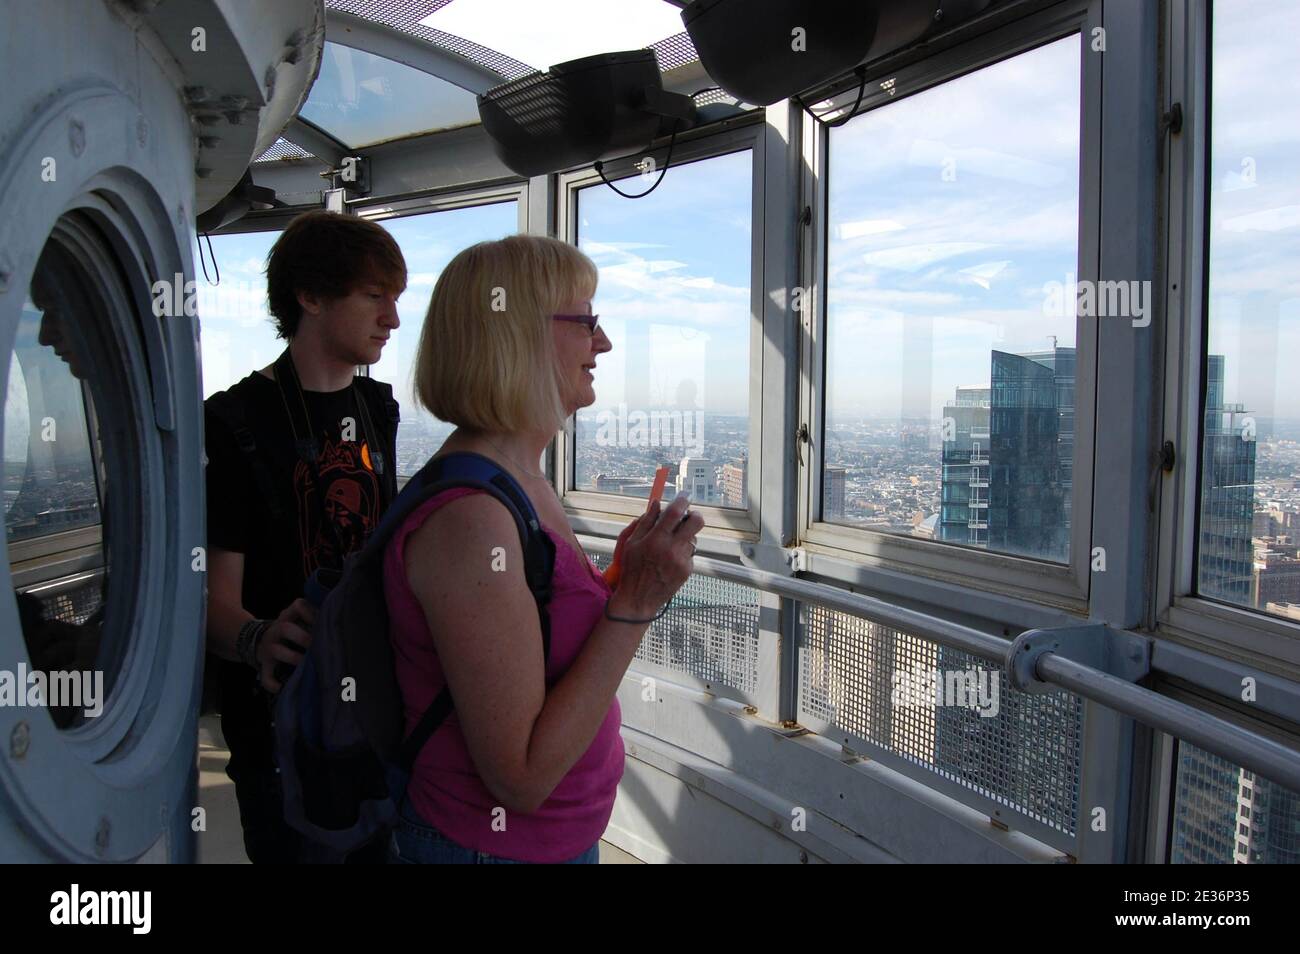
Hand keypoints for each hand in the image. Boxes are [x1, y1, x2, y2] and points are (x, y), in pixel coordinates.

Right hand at [258, 598, 315, 692]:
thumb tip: (341, 625)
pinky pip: (266, 675)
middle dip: (303, 637)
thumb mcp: (298, 620)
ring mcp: (268, 648)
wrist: (261, 642)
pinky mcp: (264, 665)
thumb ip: (314, 619)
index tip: (324, 622)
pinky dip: (273, 683)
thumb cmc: (291, 632)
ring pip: (276, 650)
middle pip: (286, 628)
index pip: (298, 606)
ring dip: (292, 657)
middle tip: (318, 647)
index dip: (311, 613)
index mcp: (288, 616)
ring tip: (306, 665)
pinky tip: (282, 687)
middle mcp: (276, 630)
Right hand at [609, 494, 703, 619]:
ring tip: (671, 543)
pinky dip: (682, 551)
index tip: (683, 497)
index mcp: (655, 539)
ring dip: (686, 535)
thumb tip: (656, 503)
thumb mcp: (631, 543)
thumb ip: (645, 521)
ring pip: (693, 538)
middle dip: (694, 515)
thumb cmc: (631, 569)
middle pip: (696, 522)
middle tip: (688, 516)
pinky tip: (670, 559)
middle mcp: (671, 549)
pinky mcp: (687, 570)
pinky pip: (690, 553)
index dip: (682, 501)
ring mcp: (682, 560)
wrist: (638, 599)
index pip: (675, 513)